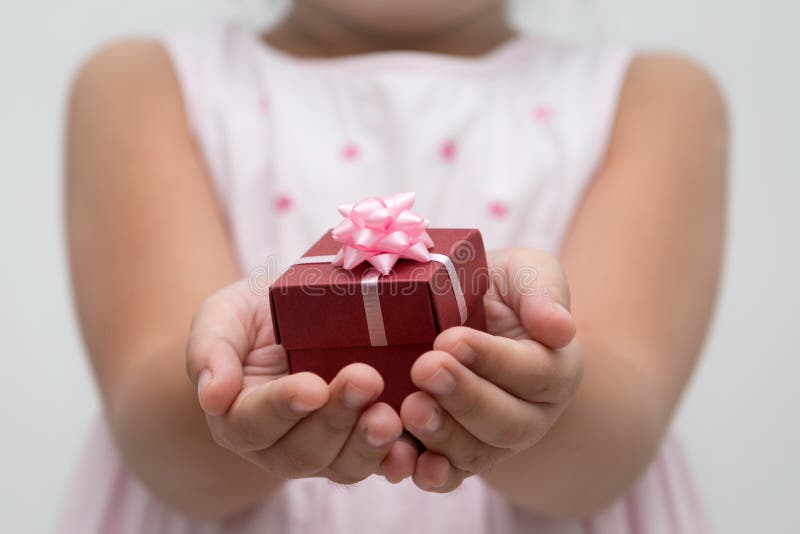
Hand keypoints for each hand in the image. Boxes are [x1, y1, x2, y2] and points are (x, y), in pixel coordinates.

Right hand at [186, 279, 417, 484]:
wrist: (297, 313)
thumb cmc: (255, 315)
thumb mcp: (223, 316)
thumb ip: (209, 351)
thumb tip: (211, 396)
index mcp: (240, 417)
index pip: (253, 423)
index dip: (281, 409)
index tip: (310, 386)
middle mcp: (280, 444)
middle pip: (303, 451)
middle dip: (336, 419)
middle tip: (365, 379)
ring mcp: (326, 448)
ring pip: (343, 465)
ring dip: (368, 445)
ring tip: (390, 416)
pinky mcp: (363, 443)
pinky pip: (380, 464)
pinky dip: (397, 461)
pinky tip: (414, 450)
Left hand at [400, 248, 583, 491]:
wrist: (458, 311)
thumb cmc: (495, 288)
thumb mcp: (524, 273)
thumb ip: (542, 292)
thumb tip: (560, 328)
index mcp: (555, 369)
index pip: (534, 373)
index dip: (493, 360)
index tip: (450, 338)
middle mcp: (530, 415)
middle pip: (507, 424)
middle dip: (465, 398)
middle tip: (425, 368)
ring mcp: (490, 441)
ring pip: (474, 454)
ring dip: (441, 435)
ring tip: (410, 407)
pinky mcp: (452, 456)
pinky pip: (446, 476)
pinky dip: (427, 475)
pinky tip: (402, 461)